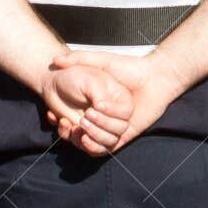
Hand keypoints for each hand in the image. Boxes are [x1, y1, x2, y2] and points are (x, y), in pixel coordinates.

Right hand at [48, 51, 185, 153]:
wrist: (154, 78)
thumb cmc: (128, 68)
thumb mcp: (100, 60)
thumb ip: (78, 58)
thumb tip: (55, 60)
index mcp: (95, 105)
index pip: (71, 118)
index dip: (60, 119)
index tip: (53, 114)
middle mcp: (102, 119)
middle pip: (78, 133)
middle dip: (68, 131)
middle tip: (64, 121)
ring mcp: (112, 129)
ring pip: (90, 141)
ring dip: (84, 134)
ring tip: (82, 121)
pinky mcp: (124, 138)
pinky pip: (105, 149)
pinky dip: (94, 146)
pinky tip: (86, 135)